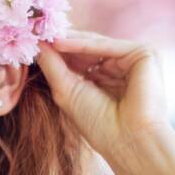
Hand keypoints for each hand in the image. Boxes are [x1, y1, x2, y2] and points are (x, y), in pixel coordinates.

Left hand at [35, 30, 174, 174]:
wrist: (129, 141)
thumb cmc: (99, 125)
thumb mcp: (67, 91)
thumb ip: (52, 65)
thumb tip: (36, 41)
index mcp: (107, 80)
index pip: (79, 58)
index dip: (55, 51)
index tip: (29, 42)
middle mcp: (122, 68)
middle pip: (87, 48)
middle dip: (60, 42)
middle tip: (32, 32)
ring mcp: (134, 60)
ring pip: (95, 43)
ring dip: (67, 41)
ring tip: (41, 37)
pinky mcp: (145, 54)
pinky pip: (107, 44)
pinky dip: (83, 44)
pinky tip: (59, 43)